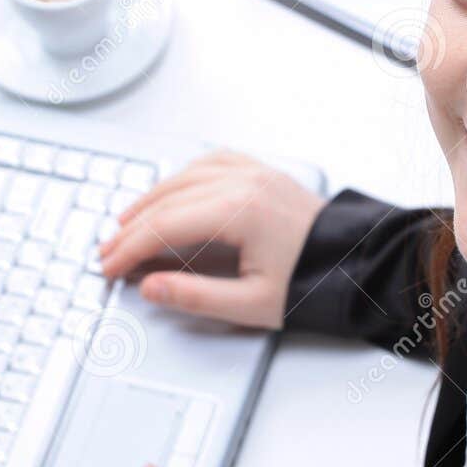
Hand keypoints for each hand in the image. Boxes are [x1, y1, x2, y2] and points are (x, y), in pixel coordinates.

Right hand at [98, 149, 326, 329]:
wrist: (358, 264)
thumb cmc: (314, 283)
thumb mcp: (252, 304)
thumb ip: (195, 296)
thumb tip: (149, 287)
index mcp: (239, 212)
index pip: (165, 227)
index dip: (129, 249)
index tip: (109, 267)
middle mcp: (243, 183)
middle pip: (168, 200)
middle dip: (132, 228)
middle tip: (108, 250)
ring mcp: (254, 173)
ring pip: (185, 175)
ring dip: (151, 198)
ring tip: (127, 222)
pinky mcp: (263, 173)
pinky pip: (212, 162)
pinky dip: (183, 175)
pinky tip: (170, 189)